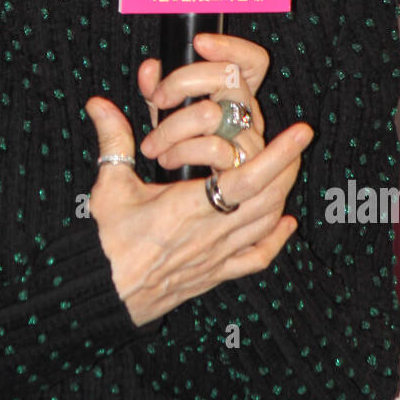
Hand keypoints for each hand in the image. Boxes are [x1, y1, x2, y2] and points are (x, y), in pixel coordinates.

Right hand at [84, 33, 314, 326]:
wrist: (101, 296)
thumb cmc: (105, 243)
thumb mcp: (108, 188)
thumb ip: (113, 142)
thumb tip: (99, 103)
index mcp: (189, 208)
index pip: (248, 179)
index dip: (279, 154)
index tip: (300, 132)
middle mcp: (211, 233)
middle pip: (268, 199)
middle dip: (287, 168)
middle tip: (297, 144)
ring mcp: (217, 257)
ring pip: (266, 224)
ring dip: (282, 195)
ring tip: (289, 170)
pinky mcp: (214, 274)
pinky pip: (255, 259)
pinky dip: (276, 240)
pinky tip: (284, 224)